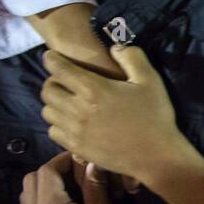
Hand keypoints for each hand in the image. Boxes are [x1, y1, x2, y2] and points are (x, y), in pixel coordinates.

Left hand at [20, 151, 112, 203]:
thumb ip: (94, 185)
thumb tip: (91, 161)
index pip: (47, 171)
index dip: (63, 160)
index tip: (81, 158)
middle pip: (31, 180)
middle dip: (51, 171)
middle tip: (75, 172)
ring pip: (27, 194)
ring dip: (44, 185)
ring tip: (69, 188)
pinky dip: (41, 200)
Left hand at [40, 45, 188, 181]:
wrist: (156, 156)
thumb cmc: (155, 116)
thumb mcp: (150, 80)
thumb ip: (131, 57)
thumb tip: (114, 47)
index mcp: (94, 88)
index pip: (58, 68)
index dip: (52, 59)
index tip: (52, 57)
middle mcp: (78, 109)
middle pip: (47, 90)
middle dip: (52, 81)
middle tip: (64, 81)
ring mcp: (74, 130)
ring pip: (47, 111)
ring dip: (54, 103)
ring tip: (68, 102)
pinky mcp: (76, 147)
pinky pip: (53, 131)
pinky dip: (58, 124)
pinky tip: (72, 122)